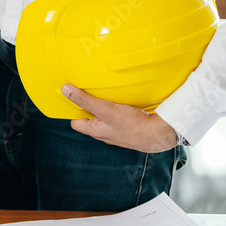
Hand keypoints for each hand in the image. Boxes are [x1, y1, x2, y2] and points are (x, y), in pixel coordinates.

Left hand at [62, 85, 177, 152]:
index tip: (74, 98)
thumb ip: (85, 100)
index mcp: (95, 131)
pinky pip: (120, 118)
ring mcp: (118, 132)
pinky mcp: (131, 128)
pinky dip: (120, 110)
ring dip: (106, 108)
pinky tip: (126, 102)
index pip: (77, 122)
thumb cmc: (132, 126)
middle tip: (91, 93)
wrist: (159, 135)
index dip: (74, 111)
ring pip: (107, 118)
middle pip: (92, 119)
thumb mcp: (105, 110)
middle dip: (91, 107)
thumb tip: (65, 90)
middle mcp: (105, 133)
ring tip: (108, 95)